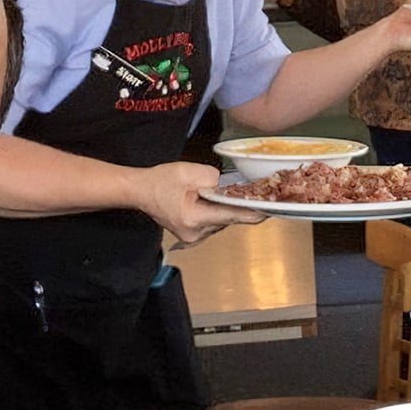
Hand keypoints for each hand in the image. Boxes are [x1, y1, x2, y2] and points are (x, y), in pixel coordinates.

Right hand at [134, 160, 265, 245]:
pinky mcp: (192, 235)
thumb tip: (228, 187)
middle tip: (252, 193)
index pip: (231, 216)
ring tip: (223, 193)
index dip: (252, 212)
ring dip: (225, 208)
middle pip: (227, 219)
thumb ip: (214, 179)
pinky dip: (216, 212)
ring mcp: (193, 237)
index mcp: (194, 218)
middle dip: (236, 205)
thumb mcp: (190, 172)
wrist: (140, 191)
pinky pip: (213, 223)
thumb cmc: (160, 181)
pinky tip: (213, 201)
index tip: (269, 211)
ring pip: (221, 222)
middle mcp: (195, 233)